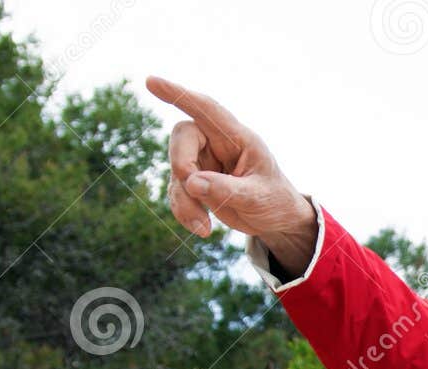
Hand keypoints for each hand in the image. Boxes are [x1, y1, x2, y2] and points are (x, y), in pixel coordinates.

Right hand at [145, 75, 316, 270]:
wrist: (276, 220)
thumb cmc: (274, 200)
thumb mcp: (257, 197)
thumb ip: (227, 190)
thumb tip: (192, 182)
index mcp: (238, 137)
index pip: (206, 109)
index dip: (179, 95)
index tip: (152, 81)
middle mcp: (217, 144)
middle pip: (182, 137)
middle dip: (181, 164)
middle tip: (193, 189)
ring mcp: (204, 162)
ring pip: (176, 170)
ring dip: (183, 200)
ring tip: (204, 228)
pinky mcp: (195, 182)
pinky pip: (177, 192)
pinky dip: (184, 211)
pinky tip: (203, 228)